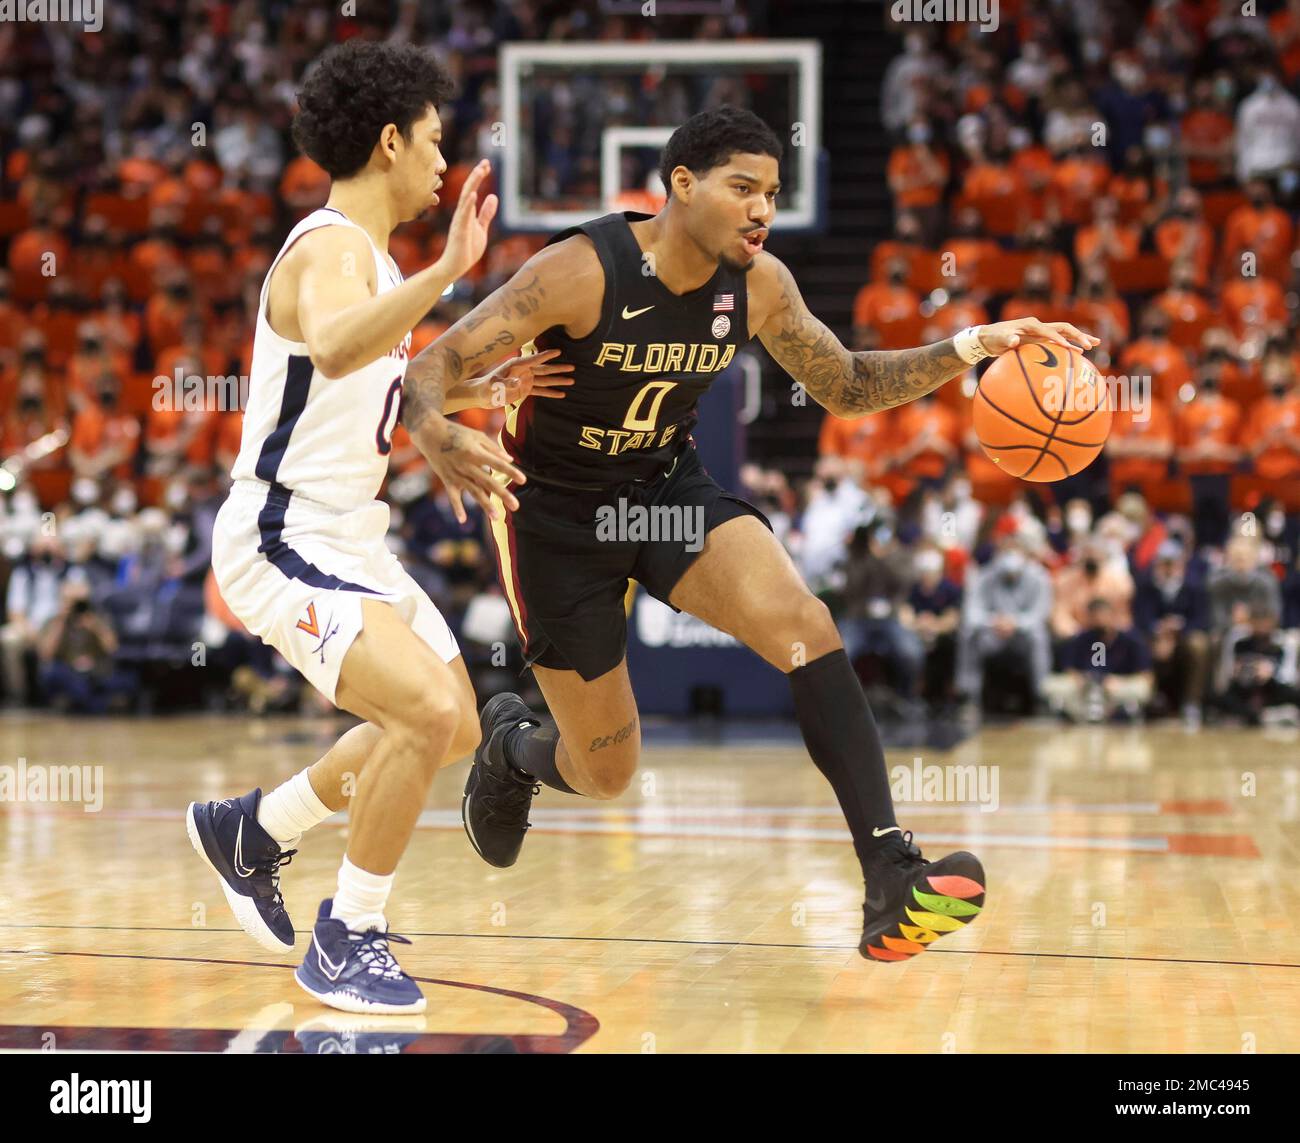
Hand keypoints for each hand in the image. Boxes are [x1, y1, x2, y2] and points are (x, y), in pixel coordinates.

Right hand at [412, 413, 524, 523]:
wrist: (430, 434)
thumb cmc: (457, 432)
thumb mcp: (477, 436)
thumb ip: (493, 449)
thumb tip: (510, 459)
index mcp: (475, 452)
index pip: (497, 464)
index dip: (510, 472)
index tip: (523, 480)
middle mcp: (466, 465)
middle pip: (488, 481)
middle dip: (502, 494)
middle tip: (516, 506)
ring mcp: (456, 474)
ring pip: (473, 491)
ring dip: (485, 505)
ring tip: (496, 518)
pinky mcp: (448, 480)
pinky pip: (453, 496)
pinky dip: (457, 508)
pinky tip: (463, 520)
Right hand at [435, 159, 497, 281]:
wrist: (455, 267)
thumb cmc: (466, 249)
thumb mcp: (481, 228)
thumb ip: (486, 213)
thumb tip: (493, 196)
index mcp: (467, 212)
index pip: (473, 189)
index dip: (479, 177)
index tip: (487, 164)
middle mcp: (462, 213)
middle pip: (469, 189)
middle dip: (477, 175)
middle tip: (485, 162)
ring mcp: (460, 221)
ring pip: (466, 198)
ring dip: (473, 184)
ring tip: (480, 171)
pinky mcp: (460, 231)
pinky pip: (464, 215)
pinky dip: (469, 204)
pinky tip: (474, 194)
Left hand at [474, 349, 574, 407]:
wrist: (483, 395)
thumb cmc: (487, 386)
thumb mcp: (495, 384)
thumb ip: (507, 383)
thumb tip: (520, 383)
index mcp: (517, 365)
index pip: (535, 359)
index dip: (546, 355)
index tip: (558, 351)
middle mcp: (524, 371)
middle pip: (545, 369)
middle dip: (558, 368)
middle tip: (572, 367)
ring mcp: (526, 380)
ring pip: (545, 380)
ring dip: (558, 380)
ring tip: (572, 380)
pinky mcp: (525, 390)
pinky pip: (541, 391)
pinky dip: (551, 393)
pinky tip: (561, 394)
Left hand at [977, 318, 1099, 355]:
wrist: (991, 336)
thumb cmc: (994, 337)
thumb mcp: (998, 338)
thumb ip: (1007, 338)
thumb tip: (1014, 339)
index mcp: (1031, 324)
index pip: (1049, 331)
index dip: (1059, 339)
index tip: (1068, 348)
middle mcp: (1040, 326)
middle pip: (1064, 328)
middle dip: (1078, 335)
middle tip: (1091, 345)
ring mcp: (1042, 332)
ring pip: (1066, 333)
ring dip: (1080, 338)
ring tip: (1095, 344)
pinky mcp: (1042, 339)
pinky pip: (1059, 341)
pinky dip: (1070, 345)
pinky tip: (1080, 353)